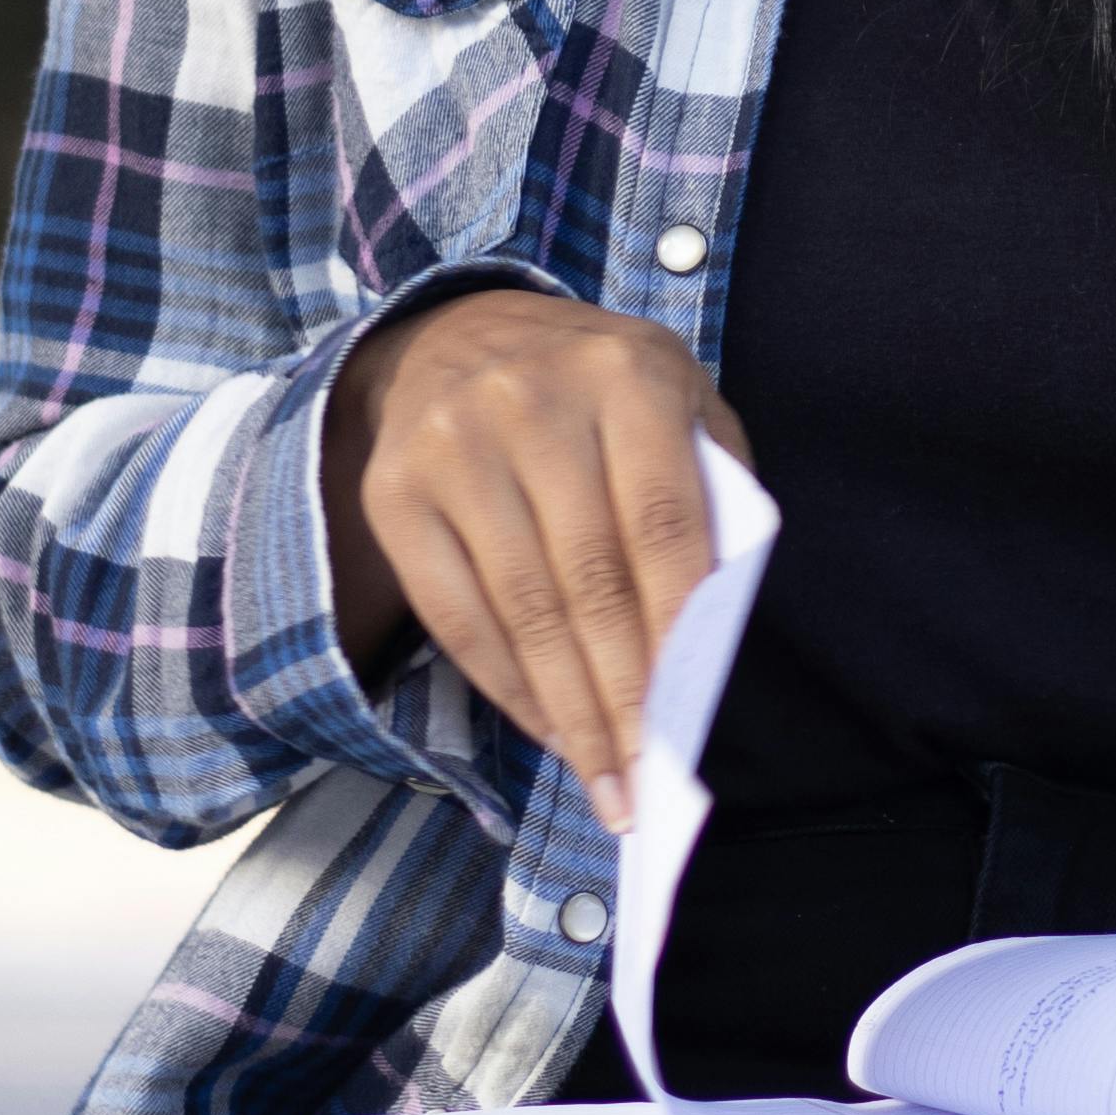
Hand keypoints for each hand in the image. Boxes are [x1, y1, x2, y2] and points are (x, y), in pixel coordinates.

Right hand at [322, 290, 750, 827]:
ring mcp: (454, 445)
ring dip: (569, 711)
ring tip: (606, 780)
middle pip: (590, 580)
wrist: (453, 333)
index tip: (696, 715)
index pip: (664, 525)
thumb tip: (720, 622)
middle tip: (650, 778)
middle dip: (625, 696)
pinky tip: (548, 731)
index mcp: (626, 375)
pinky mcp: (395, 491)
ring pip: (522, 609)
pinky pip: (457, 615)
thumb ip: (714, 487)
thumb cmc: (594, 389)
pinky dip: (508, 687)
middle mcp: (533, 402)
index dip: (680, 631)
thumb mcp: (675, 398)